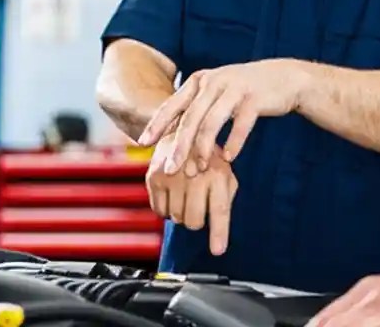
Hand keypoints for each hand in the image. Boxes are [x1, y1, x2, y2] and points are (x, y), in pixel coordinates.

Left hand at [138, 59, 307, 172]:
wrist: (284, 78)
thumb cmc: (243, 92)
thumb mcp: (215, 93)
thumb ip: (194, 109)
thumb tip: (166, 136)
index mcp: (199, 80)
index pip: (172, 104)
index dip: (156, 124)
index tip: (142, 144)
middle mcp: (214, 81)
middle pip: (190, 117)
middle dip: (178, 146)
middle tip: (170, 169)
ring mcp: (235, 87)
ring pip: (213, 122)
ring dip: (205, 149)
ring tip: (199, 170)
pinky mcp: (255, 97)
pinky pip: (241, 124)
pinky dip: (234, 143)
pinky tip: (229, 159)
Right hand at [146, 130, 237, 255]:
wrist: (180, 129)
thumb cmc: (207, 156)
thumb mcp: (226, 174)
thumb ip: (225, 202)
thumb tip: (219, 240)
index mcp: (219, 173)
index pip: (219, 210)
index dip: (219, 234)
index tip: (217, 251)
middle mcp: (195, 174)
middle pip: (195, 221)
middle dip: (197, 221)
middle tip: (198, 205)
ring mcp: (172, 176)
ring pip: (176, 219)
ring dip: (181, 213)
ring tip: (185, 195)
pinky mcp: (154, 177)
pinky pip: (159, 212)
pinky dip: (166, 209)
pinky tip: (172, 192)